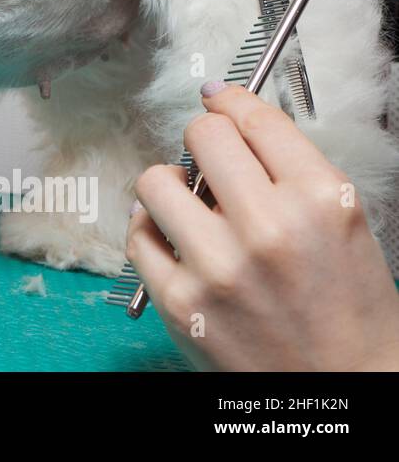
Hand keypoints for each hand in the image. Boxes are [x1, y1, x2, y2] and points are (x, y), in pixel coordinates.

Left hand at [127, 83, 398, 370]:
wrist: (345, 389)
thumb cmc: (351, 310)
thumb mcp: (344, 224)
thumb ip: (292, 172)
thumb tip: (231, 121)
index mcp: (320, 201)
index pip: (254, 119)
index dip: (230, 100)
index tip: (217, 98)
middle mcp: (268, 228)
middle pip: (203, 136)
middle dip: (204, 138)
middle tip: (209, 155)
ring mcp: (217, 266)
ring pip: (156, 181)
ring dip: (170, 183)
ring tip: (187, 198)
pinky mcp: (180, 301)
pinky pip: (137, 235)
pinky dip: (148, 227)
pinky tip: (169, 233)